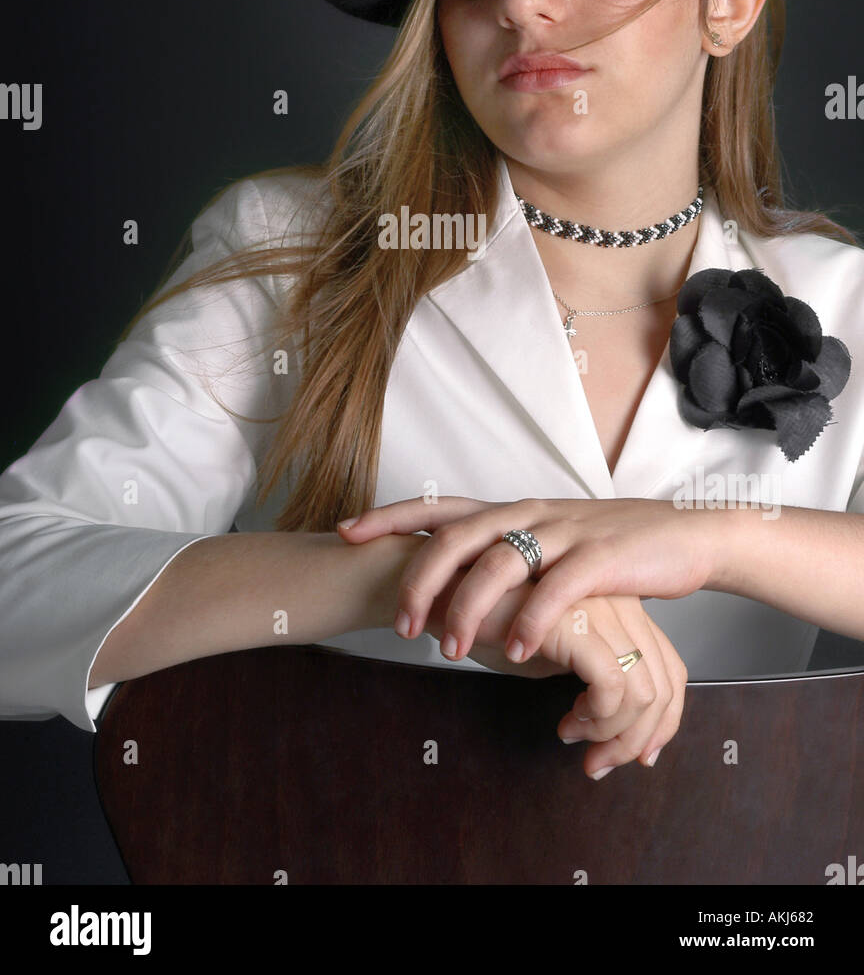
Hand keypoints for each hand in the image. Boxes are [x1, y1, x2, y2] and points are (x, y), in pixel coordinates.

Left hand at [338, 494, 718, 664]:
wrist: (683, 534)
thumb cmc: (608, 546)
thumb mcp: (546, 543)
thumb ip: (503, 555)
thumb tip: (452, 582)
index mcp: (511, 510)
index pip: (438, 507)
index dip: (390, 517)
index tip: (344, 531)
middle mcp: (529, 513)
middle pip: (457, 536)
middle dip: (420, 580)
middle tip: (400, 626)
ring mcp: (564, 531)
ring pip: (501, 563)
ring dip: (470, 610)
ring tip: (453, 652)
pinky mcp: (600, 557)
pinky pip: (558, 587)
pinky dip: (533, 619)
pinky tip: (518, 652)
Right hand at [427, 567, 686, 775]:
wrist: (444, 588)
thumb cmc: (490, 617)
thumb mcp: (550, 650)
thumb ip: (583, 672)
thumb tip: (602, 717)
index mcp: (619, 605)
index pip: (667, 668)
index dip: (660, 721)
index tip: (631, 754)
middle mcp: (620, 603)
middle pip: (664, 684)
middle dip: (636, 739)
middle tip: (598, 764)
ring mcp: (601, 610)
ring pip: (642, 691)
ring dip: (613, 735)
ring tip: (573, 739)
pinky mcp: (576, 623)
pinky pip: (611, 685)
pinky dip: (595, 718)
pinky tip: (563, 722)